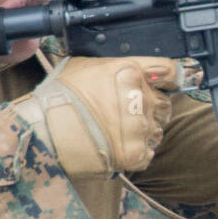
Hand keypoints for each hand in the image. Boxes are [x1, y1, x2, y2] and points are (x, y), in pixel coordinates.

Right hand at [8, 55, 178, 177]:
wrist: (42, 133)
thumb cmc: (57, 98)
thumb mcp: (83, 65)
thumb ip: (114, 65)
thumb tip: (130, 67)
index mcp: (129, 72)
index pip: (169, 72)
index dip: (172, 78)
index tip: (176, 82)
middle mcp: (139, 98)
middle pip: (164, 103)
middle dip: (149, 108)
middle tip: (125, 114)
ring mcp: (139, 128)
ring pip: (157, 129)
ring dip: (142, 132)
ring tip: (115, 132)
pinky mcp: (136, 153)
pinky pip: (148, 152)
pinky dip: (135, 152)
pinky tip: (115, 147)